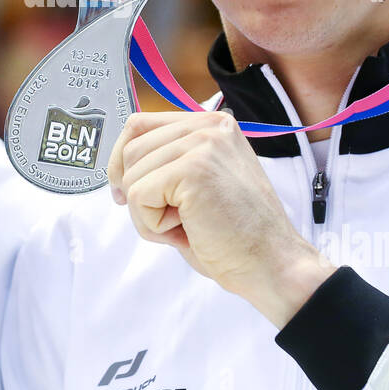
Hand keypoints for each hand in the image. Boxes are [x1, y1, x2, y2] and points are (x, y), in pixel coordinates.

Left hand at [107, 110, 335, 326]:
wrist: (272, 264)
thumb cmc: (234, 235)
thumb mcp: (198, 184)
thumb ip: (168, 163)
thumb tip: (117, 166)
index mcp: (210, 125)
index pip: (139, 126)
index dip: (123, 162)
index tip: (126, 193)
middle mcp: (207, 126)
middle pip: (131, 149)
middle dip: (135, 193)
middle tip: (170, 221)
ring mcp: (202, 144)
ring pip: (131, 175)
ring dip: (146, 213)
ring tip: (186, 225)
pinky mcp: (193, 169)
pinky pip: (137, 196)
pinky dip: (152, 225)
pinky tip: (188, 230)